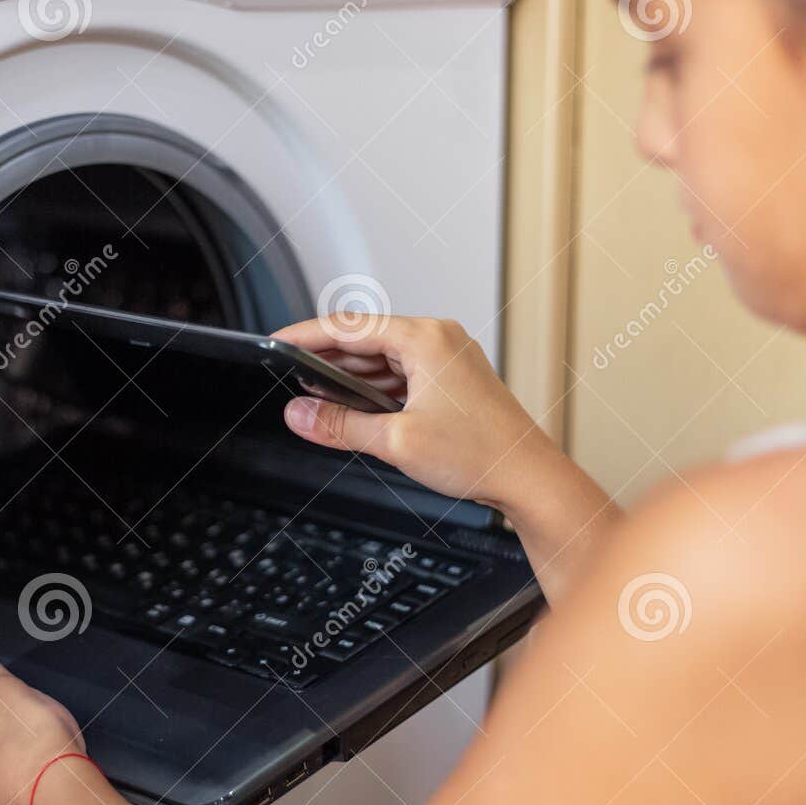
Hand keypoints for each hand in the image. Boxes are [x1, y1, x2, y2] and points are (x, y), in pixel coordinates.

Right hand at [274, 316, 552, 511]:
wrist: (529, 478)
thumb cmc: (482, 453)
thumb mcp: (395, 440)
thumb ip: (339, 424)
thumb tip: (299, 414)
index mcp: (425, 338)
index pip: (347, 326)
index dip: (305, 335)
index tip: (276, 341)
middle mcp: (438, 339)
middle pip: (364, 340)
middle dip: (325, 362)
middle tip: (289, 380)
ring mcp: (446, 358)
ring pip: (381, 359)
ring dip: (349, 378)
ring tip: (316, 398)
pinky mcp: (451, 379)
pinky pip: (400, 374)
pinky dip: (374, 389)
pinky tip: (354, 408)